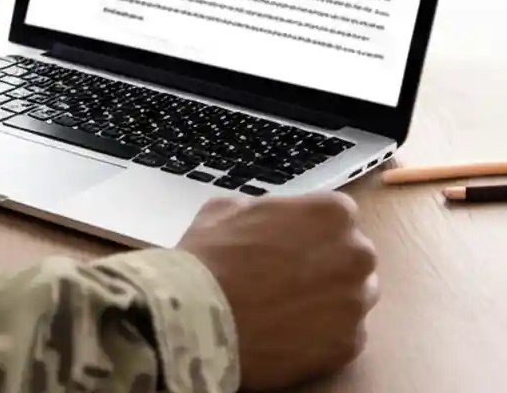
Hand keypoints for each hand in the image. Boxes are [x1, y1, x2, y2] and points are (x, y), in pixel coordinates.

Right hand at [178, 194, 379, 390]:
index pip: (336, 217)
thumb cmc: (209, 258)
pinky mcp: (349, 343)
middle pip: (351, 256)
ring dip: (328, 299)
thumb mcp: (225, 210)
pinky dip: (321, 334)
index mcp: (331, 213)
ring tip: (286, 308)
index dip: (308, 230)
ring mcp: (356, 302)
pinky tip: (287, 332)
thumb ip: (261, 209)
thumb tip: (265, 219)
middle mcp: (356, 254)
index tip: (287, 243)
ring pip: (352, 296)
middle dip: (326, 263)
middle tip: (285, 276)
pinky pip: (343, 334)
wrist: (196, 318)